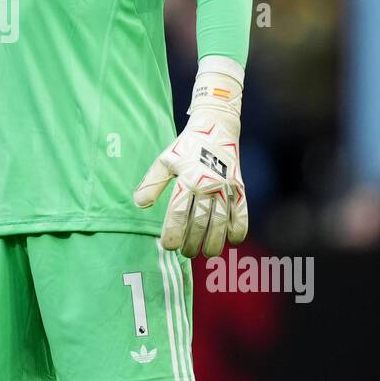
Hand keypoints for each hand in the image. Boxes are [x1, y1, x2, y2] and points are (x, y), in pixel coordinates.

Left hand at [134, 57, 248, 257]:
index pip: (178, 211)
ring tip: (206, 253)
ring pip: (220, 221)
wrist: (217, 127)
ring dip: (213, 241)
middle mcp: (207, 184)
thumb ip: (152, 183)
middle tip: (185, 253)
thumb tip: (138, 204)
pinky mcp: (239, 187)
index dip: (172, 232)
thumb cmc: (187, 146)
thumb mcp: (165, 160)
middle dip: (192, 241)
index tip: (168, 246)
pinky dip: (238, 229)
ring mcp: (226, 186)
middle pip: (199, 221)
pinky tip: (231, 241)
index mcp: (187, 178)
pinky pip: (241, 212)